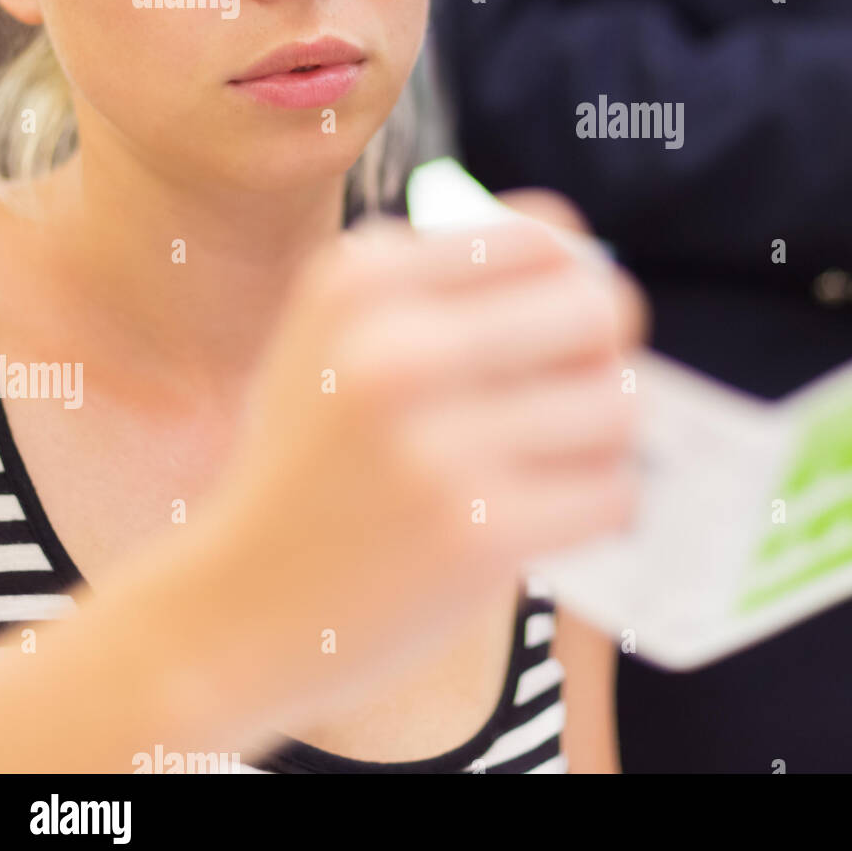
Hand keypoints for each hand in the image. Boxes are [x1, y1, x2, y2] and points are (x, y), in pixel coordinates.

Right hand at [195, 213, 646, 731]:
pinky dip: (597, 506)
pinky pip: (613, 493)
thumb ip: (446, 283)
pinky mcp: (479, 534)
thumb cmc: (312, 460)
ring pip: (619, 404)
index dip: (575, 281)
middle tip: (577, 392)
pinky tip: (548, 516)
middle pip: (599, 309)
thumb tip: (590, 266)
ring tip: (558, 460)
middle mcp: (397, 346)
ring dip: (605, 438)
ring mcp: (438, 445)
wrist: (232, 611)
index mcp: (363, 279)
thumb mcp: (337, 335)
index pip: (546, 239)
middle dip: (605, 352)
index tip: (558, 326)